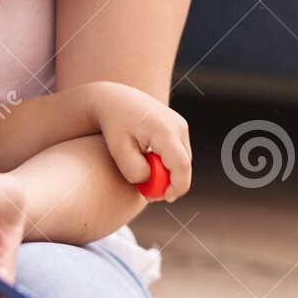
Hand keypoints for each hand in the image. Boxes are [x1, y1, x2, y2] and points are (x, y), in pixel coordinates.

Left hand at [91, 82, 191, 200]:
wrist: (115, 99)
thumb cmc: (114, 124)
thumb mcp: (118, 149)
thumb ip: (133, 169)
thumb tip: (149, 180)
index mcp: (165, 131)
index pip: (181, 166)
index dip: (177, 186)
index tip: (166, 198)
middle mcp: (179, 127)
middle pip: (183, 165)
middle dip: (169, 181)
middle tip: (147, 190)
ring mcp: (181, 125)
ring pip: (181, 159)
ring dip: (166, 170)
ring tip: (141, 166)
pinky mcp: (179, 126)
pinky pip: (177, 152)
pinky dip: (166, 161)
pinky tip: (147, 158)